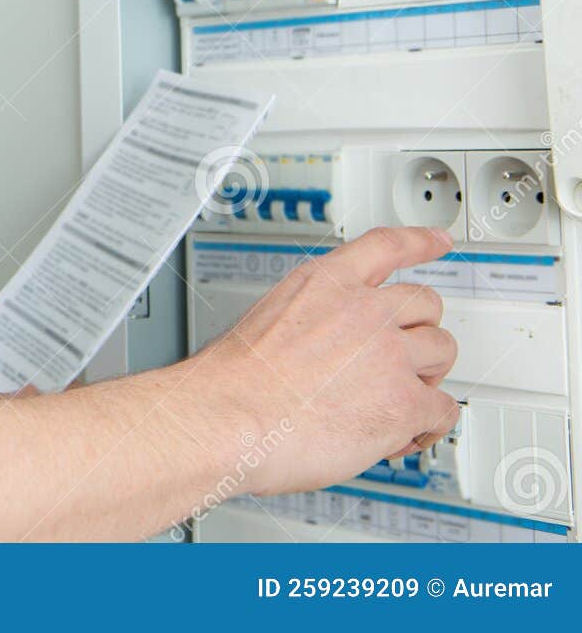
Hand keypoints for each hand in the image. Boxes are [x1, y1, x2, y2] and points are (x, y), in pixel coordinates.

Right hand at [185, 225, 459, 497]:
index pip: (386, 246)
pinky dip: (429, 425)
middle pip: (425, 304)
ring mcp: (389, 354)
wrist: (231, 417)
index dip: (419, 241)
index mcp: (325, 284)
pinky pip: (442, 410)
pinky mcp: (404, 401)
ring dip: (428, 376)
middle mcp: (363, 310)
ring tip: (404, 399)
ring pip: (441, 352)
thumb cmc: (234, 381)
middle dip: (421, 330)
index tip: (438, 240)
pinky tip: (407, 434)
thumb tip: (318, 347)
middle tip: (406, 356)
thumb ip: (306, 320)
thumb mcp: (265, 319)